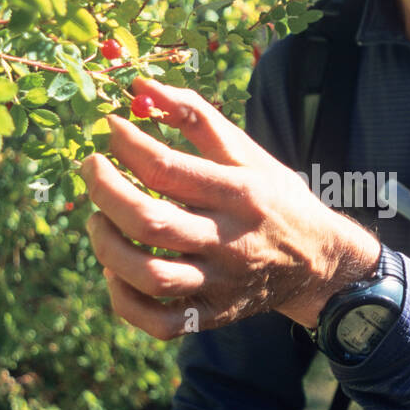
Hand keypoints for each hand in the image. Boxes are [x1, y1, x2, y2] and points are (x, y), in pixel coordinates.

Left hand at [79, 76, 380, 338]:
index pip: (167, 168)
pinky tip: (116, 273)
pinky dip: (125, 300)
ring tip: (97, 221)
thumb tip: (142, 87)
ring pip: (149, 275)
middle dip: (105, 191)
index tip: (110, 128)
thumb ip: (196, 117)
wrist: (318, 262)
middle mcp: (230, 241)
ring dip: (107, 246)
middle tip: (91, 169)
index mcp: (240, 194)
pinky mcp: (211, 315)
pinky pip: (158, 321)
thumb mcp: (247, 153)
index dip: (126, 144)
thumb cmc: (274, 198)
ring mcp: (219, 284)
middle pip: (150, 223)